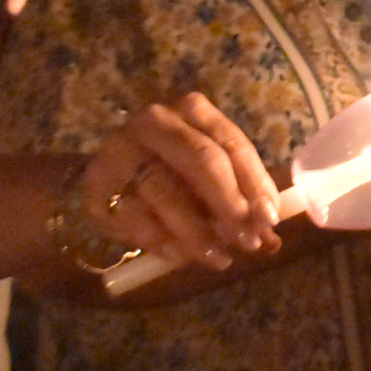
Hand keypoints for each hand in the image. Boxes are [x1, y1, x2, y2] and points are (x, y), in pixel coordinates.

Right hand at [83, 94, 282, 270]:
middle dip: (229, 205)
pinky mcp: (99, 179)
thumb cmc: (171, 175)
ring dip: (197, 231)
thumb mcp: (210, 183)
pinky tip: (179, 256)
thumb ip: (241, 203)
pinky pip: (135, 214)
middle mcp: (158, 121)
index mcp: (194, 111)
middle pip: (201, 160)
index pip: (232, 144)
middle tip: (248, 241)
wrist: (108, 178)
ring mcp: (124, 147)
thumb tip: (271, 239)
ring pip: (167, 191)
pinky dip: (161, 239)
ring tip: (219, 258)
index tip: (269, 219)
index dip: (255, 183)